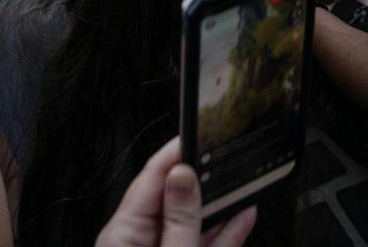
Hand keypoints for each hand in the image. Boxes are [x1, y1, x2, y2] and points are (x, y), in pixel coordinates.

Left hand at [95, 136, 256, 246]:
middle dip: (204, 178)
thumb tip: (183, 177)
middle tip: (230, 156)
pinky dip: (224, 233)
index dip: (178, 151)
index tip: (201, 131)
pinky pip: (202, 243)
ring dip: (221, 206)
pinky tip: (243, 216)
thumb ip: (178, 221)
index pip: (151, 177)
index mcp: (123, 234)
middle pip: (174, 198)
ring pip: (193, 222)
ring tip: (244, 183)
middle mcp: (138, 241)